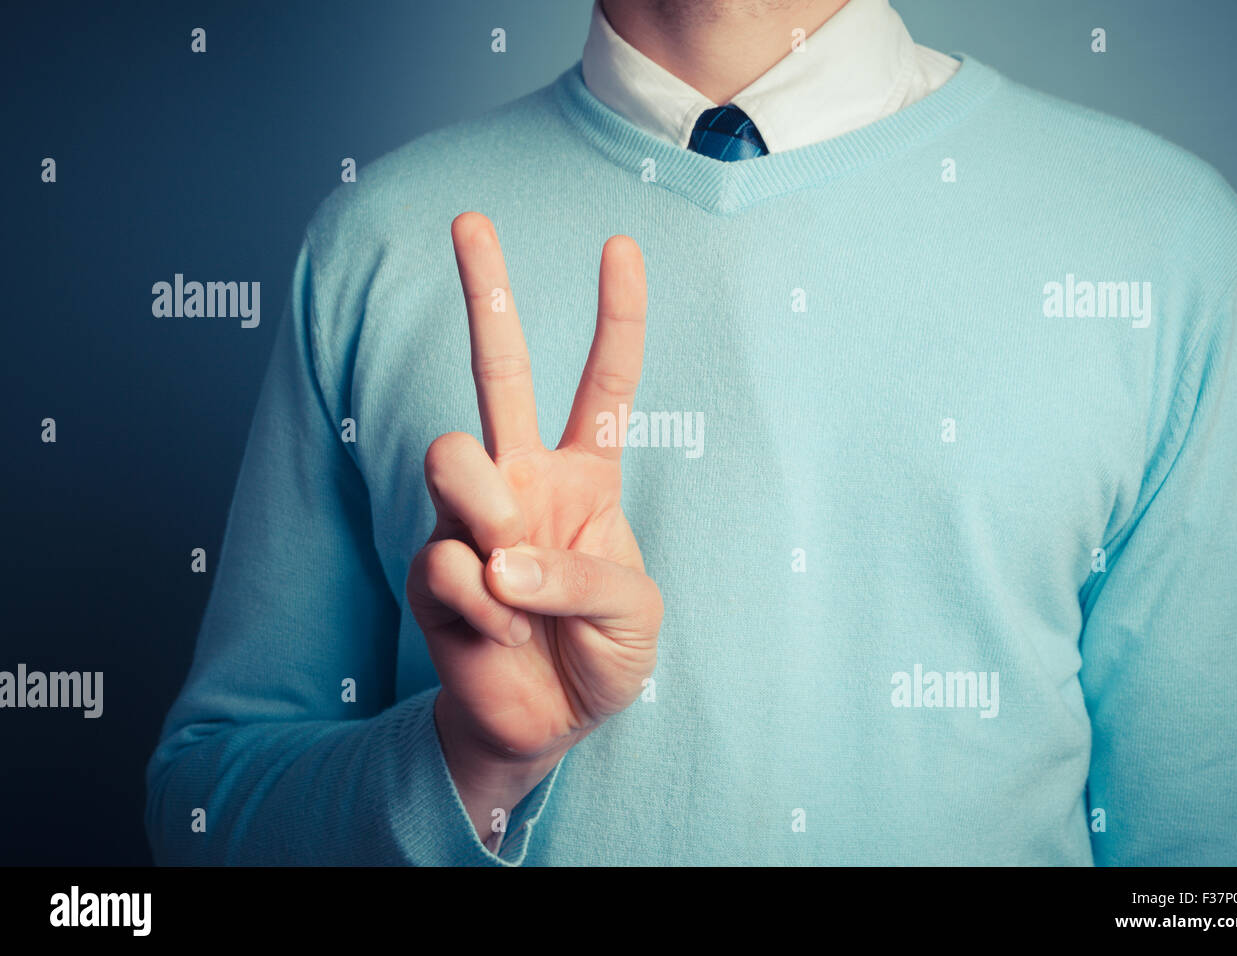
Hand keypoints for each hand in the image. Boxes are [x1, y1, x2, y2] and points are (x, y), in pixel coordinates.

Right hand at [406, 212, 662, 843]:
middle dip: (485, 292)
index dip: (616, 318)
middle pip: (496, 370)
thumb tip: (499, 556)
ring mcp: (470, 520)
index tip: (620, 246)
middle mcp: (521, 480)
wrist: (548, 721)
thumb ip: (583, 574)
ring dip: (485, 512)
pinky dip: (484, 605)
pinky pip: (448, 560)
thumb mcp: (631, 613)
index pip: (601, 385)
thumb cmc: (600, 652)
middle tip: (470, 221)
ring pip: (451, 459)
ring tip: (509, 575)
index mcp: (583, 475)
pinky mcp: (433, 571)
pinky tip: (497, 630)